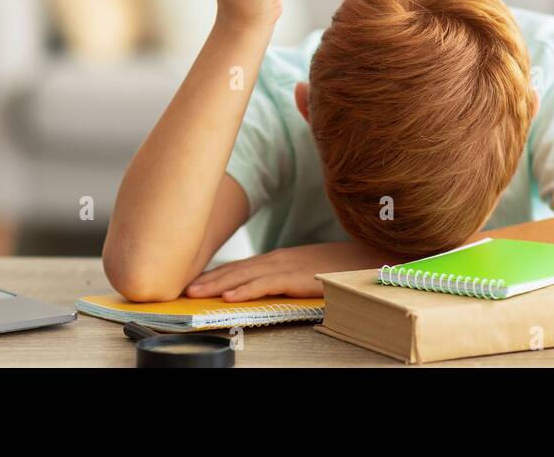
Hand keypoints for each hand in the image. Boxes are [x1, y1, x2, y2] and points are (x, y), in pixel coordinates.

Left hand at [185, 242, 385, 300]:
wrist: (372, 256)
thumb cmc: (344, 267)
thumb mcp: (310, 273)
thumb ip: (290, 279)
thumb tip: (270, 290)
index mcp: (281, 259)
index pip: (242, 266)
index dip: (218, 274)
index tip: (196, 282)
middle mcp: (280, 258)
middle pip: (237, 268)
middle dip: (208, 277)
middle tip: (181, 286)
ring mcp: (288, 265)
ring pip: (245, 274)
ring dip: (217, 283)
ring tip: (194, 292)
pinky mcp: (298, 276)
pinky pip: (266, 284)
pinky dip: (246, 288)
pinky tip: (229, 296)